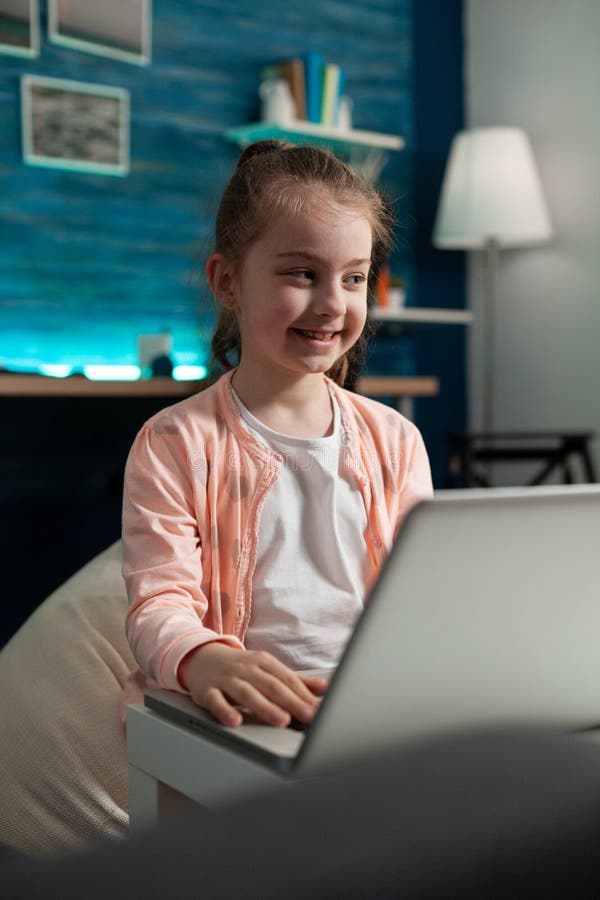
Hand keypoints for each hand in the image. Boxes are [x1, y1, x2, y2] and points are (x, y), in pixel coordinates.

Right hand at [178, 642, 326, 727]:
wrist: (202, 658)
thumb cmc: (241, 668)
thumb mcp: (268, 669)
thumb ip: (295, 681)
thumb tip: (324, 689)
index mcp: (264, 662)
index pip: (287, 679)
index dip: (304, 695)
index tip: (319, 710)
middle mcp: (246, 668)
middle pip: (271, 685)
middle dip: (291, 702)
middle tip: (308, 716)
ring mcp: (226, 678)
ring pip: (247, 693)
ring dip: (265, 707)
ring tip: (281, 720)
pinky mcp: (208, 690)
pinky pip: (216, 701)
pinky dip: (225, 711)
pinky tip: (235, 722)